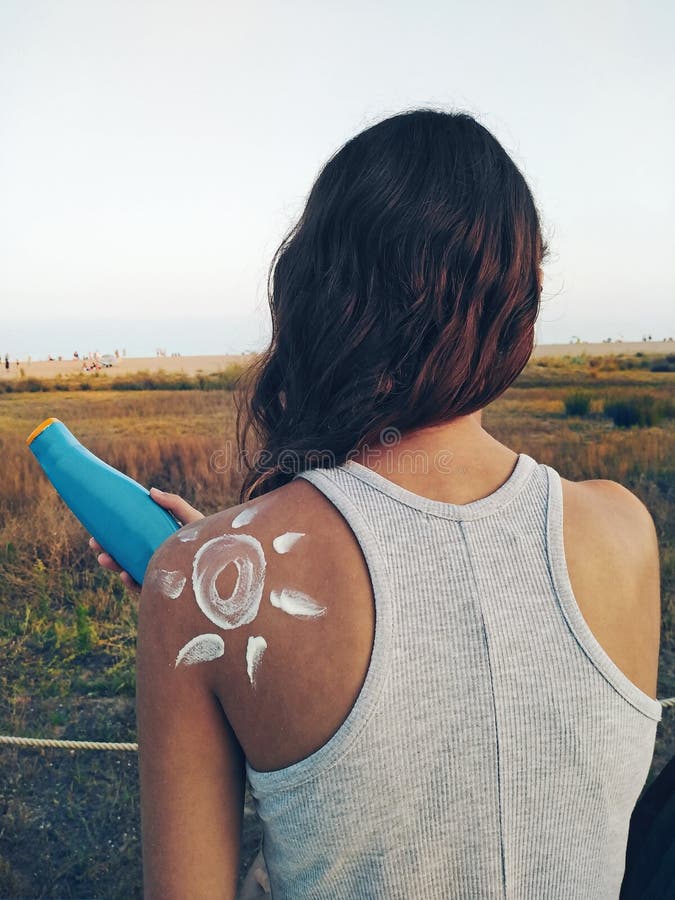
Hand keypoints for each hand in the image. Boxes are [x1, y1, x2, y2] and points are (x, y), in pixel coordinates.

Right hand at [89, 487, 203, 593]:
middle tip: (93, 543)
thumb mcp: (192, 519)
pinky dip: (132, 582)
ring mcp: (158, 577)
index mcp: (158, 543)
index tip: (97, 531)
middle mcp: (156, 560)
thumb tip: (151, 491)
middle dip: (107, 551)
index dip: (113, 537)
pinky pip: (144, 588)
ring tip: (104, 558)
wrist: (228, 564)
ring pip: (129, 572)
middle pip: (125, 556)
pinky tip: (125, 574)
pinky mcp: (163, 591)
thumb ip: (174, 504)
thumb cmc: (210, 540)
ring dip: (114, 566)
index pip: (131, 540)